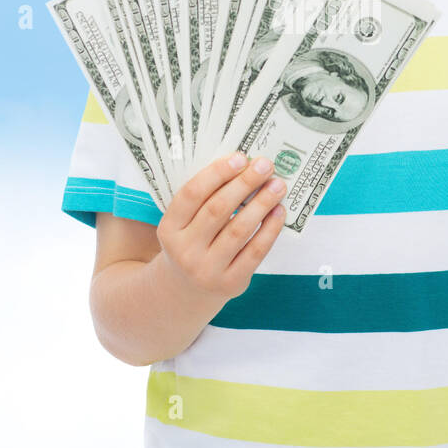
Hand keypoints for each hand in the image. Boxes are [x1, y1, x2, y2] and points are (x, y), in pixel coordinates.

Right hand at [154, 152, 286, 305]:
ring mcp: (207, 269)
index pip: (192, 194)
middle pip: (218, 209)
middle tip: (265, 165)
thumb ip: (206, 198)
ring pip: (239, 230)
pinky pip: (255, 251)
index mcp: (169, 228)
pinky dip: (270, 229)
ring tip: (277, 186)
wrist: (189, 290)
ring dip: (262, 203)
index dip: (217, 173)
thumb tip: (245, 167)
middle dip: (245, 183)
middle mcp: (185, 250)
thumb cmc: (193, 243)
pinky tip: (279, 212)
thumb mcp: (185, 224)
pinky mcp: (230, 283)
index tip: (240, 158)